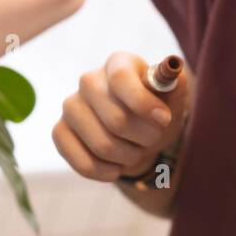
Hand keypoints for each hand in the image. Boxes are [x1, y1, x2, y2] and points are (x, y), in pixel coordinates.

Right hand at [53, 52, 190, 181]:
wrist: (138, 134)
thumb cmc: (156, 112)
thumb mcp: (173, 99)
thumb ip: (175, 85)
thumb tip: (172, 70)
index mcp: (118, 63)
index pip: (120, 79)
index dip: (143, 103)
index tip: (164, 119)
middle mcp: (89, 80)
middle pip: (115, 119)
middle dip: (144, 137)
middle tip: (153, 138)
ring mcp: (70, 106)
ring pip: (102, 145)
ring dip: (129, 157)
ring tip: (136, 151)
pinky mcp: (59, 131)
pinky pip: (82, 162)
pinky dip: (106, 172)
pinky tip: (117, 167)